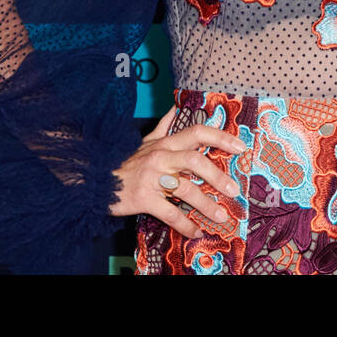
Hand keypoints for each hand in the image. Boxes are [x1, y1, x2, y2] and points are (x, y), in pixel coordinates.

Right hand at [110, 105, 248, 238]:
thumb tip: (177, 106)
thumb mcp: (145, 141)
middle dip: (218, 175)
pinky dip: (185, 224)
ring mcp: (152, 178)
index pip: (197, 132)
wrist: (95, 182)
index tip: (240, 146)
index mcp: (165, 143)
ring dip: (206, 204)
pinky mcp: (143, 198)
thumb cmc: (126, 163)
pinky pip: (169, 212)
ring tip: (221, 216)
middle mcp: (160, 157)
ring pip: (185, 188)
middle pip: (195, 160)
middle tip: (234, 189)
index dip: (220, 137)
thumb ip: (165, 125)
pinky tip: (195, 231)